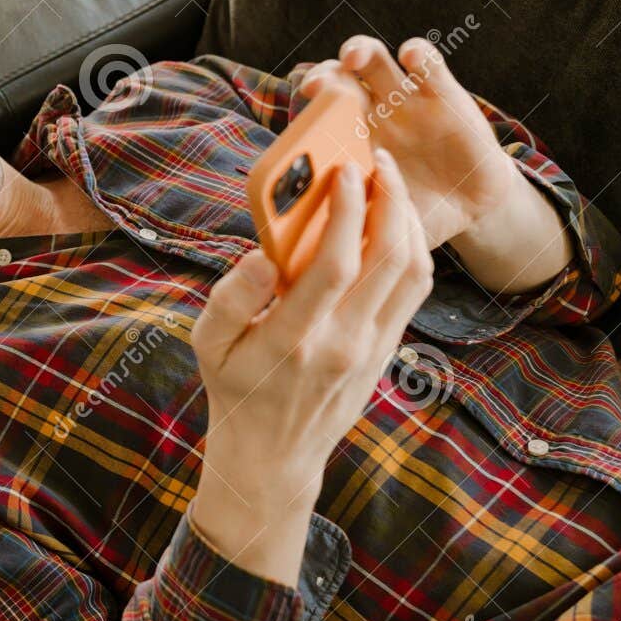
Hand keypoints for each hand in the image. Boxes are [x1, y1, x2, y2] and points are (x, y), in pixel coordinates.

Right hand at [189, 147, 433, 585]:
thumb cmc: (234, 390)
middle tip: (375, 162)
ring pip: (413, 274)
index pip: (332, 265)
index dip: (345, 211)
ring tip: (389, 184)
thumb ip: (230, 297)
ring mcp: (371, 350)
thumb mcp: (207, 345)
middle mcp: (342, 344)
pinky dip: (411, 248)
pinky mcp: (386, 352)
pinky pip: (413, 292)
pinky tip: (392, 222)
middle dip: (389, 200)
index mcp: (292, 339)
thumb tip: (262, 254)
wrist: (272, 457)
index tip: (342, 171)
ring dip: (408, 221)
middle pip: (388, 260)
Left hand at [296, 36, 519, 250]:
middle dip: (324, 76)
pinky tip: (411, 56)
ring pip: (376, 61)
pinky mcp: (446, 96)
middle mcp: (373, 113)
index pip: (317, 113)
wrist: (470, 208)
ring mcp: (407, 100)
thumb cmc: (416, 215)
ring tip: (354, 58)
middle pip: (340, 79)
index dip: (301, 115)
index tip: (290, 122)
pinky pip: (430, 66)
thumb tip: (311, 257)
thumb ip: (354, 230)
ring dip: (361, 51)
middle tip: (315, 87)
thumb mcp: (382, 226)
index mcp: (349, 141)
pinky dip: (420, 56)